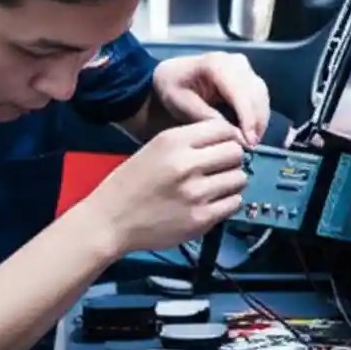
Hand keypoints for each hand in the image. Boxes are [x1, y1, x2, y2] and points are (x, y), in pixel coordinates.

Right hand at [86, 118, 246, 254]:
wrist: (110, 221)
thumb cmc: (131, 183)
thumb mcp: (155, 148)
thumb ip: (190, 141)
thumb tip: (230, 139)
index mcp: (173, 141)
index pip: (223, 128)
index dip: (228, 137)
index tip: (223, 146)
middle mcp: (186, 164)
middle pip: (236, 153)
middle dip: (232, 159)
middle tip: (220, 168)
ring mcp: (196, 193)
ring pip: (239, 178)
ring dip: (231, 182)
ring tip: (215, 186)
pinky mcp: (201, 219)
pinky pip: (234, 202)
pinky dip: (228, 202)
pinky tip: (212, 202)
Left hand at [153, 52, 270, 145]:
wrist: (173, 74)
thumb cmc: (173, 88)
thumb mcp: (182, 104)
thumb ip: (208, 118)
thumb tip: (237, 137)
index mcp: (215, 64)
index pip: (239, 92)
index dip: (248, 119)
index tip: (249, 143)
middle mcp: (234, 61)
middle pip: (255, 93)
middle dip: (257, 122)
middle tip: (251, 148)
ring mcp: (244, 66)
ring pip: (261, 95)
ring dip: (261, 120)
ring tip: (252, 142)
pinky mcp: (248, 75)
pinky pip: (260, 96)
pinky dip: (259, 114)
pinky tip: (252, 131)